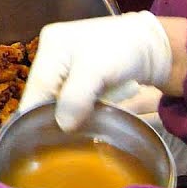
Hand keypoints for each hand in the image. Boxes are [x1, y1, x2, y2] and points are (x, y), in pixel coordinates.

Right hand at [20, 12, 172, 131]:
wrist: (152, 46)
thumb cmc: (123, 50)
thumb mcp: (96, 70)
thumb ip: (75, 97)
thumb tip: (62, 126)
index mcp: (49, 46)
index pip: (34, 90)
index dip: (38, 116)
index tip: (47, 141)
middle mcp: (52, 54)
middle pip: (43, 95)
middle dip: (56, 115)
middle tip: (68, 135)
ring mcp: (65, 64)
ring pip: (57, 100)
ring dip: (70, 113)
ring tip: (82, 124)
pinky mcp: (79, 75)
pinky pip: (71, 98)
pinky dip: (81, 108)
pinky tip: (89, 113)